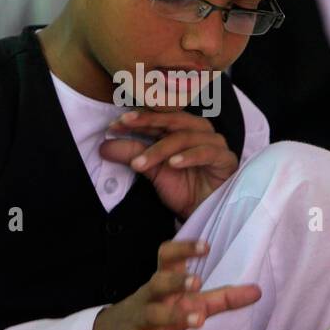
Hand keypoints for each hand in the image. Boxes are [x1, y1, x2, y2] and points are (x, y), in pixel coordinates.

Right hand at [89, 239, 259, 329]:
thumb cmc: (156, 312)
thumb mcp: (187, 303)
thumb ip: (222, 298)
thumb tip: (259, 290)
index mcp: (163, 283)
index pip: (167, 257)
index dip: (184, 249)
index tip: (206, 246)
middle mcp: (150, 297)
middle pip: (158, 282)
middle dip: (175, 281)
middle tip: (196, 282)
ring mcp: (139, 321)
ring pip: (152, 314)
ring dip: (173, 315)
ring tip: (197, 320)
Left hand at [100, 109, 238, 219]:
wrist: (203, 212)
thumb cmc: (182, 189)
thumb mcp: (151, 171)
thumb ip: (131, 155)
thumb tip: (103, 146)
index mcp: (182, 128)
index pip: (159, 116)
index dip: (136, 119)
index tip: (113, 125)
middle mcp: (200, 130)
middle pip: (173, 118)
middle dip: (146, 121)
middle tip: (124, 124)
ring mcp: (215, 143)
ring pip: (185, 137)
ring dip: (160, 148)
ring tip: (141, 163)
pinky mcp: (226, 159)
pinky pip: (206, 153)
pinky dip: (188, 157)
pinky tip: (173, 163)